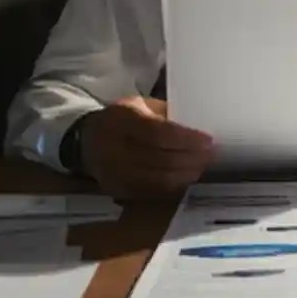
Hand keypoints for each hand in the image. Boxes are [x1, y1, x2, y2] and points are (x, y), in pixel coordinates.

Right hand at [81, 96, 214, 198]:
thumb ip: (165, 113)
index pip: (158, 133)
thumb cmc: (121, 120)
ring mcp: (115, 173)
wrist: (85, 142)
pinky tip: (186, 178)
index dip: (186, 139)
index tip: (208, 140)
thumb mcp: (139, 105)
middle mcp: (115, 148)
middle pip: (161, 159)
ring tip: (202, 167)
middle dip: (191, 159)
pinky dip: (173, 186)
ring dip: (186, 175)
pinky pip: (152, 192)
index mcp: (121, 120)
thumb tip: (198, 125)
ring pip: (158, 179)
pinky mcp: (118, 191)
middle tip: (210, 155)